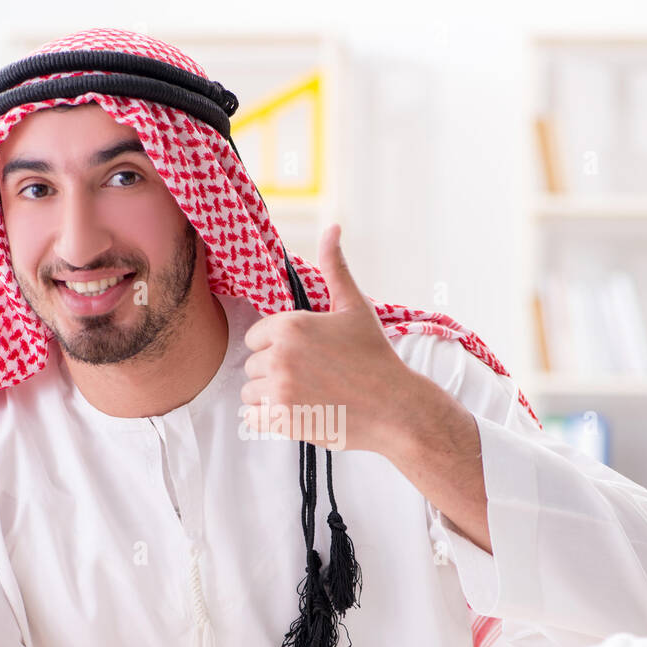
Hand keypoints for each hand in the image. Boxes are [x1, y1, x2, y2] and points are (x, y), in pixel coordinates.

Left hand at [240, 224, 415, 452]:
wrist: (395, 407)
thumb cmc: (376, 356)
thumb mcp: (354, 307)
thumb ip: (335, 267)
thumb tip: (332, 226)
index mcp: (290, 325)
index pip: (256, 336)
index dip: (278, 346)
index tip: (305, 356)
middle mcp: (280, 356)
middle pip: (252, 365)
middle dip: (275, 372)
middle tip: (311, 378)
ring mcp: (279, 390)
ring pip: (250, 393)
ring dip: (270, 397)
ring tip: (305, 395)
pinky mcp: (283, 421)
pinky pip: (252, 419)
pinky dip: (268, 419)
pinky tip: (295, 412)